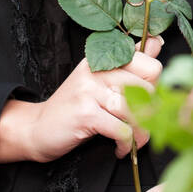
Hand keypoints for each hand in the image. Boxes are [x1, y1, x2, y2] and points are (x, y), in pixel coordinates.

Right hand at [0, 35, 164, 164]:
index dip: (154, 89)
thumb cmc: (74, 107)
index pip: (151, 66)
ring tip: (133, 141)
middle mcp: (98, 70)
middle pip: (149, 89)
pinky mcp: (86, 114)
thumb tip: (156, 41)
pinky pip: (122, 130)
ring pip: (137, 110)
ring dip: (141, 133)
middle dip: (151, 114)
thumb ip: (130, 62)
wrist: (36, 128)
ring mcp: (90, 91)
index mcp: (103, 58)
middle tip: (142, 127)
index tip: (145, 104)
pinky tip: (120, 149)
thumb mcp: (101, 81)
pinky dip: (126, 144)